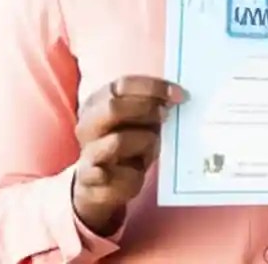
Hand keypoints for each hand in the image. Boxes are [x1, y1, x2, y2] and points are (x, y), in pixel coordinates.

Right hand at [71, 75, 184, 234]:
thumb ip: (150, 108)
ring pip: (118, 141)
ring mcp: (87, 151)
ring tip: (153, 149)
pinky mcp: (90, 180)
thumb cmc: (127, 146)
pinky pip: (114, 175)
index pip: (123, 85)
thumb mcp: (138, 122)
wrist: (99, 183)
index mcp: (97, 103)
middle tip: (167, 116)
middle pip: (114, 107)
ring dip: (144, 143)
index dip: (153, 87)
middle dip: (146, 110)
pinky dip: (128, 176)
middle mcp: (87, 124)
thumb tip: (176, 97)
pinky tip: (132, 173)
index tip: (181, 94)